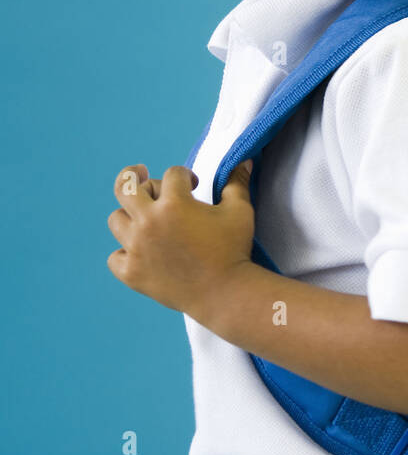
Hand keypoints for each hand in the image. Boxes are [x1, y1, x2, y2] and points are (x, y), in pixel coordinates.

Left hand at [107, 159, 255, 319]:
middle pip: (125, 187)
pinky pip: (115, 257)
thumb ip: (236, 182)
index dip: (185, 176)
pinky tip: (140, 252)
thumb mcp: (239, 210)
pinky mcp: (132, 273)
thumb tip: (244, 161)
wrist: (225, 293)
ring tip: (145, 218)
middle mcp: (149, 222)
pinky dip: (125, 253)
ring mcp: (136, 248)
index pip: (172, 174)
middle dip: (135, 175)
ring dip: (130, 215)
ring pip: (116, 220)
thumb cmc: (233, 249)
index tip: (193, 185)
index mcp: (174, 203)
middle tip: (142, 173)